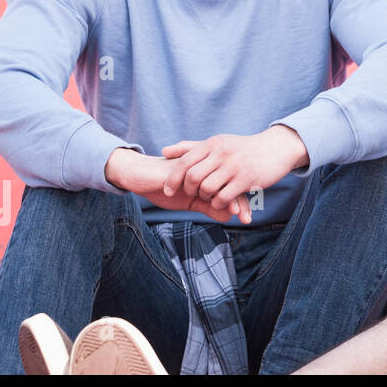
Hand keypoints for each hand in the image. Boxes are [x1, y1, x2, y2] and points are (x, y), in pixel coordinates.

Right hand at [104, 148, 247, 223]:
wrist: (139, 176)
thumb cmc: (164, 188)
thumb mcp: (190, 201)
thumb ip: (209, 207)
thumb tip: (229, 217)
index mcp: (209, 175)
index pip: (231, 186)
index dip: (241, 201)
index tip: (247, 218)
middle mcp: (205, 168)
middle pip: (230, 182)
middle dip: (240, 202)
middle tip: (247, 219)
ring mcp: (195, 167)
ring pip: (217, 181)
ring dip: (227, 198)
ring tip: (235, 213)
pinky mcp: (183, 168)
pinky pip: (199, 180)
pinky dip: (207, 192)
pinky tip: (213, 204)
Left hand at [161, 126, 307, 215]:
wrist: (275, 149)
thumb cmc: (242, 148)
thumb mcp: (218, 143)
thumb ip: (191, 147)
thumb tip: (164, 151)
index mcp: (212, 144)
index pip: (184, 162)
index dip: (172, 179)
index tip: (167, 191)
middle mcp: (222, 153)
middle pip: (193, 178)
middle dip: (188, 190)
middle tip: (192, 195)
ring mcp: (235, 166)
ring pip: (207, 189)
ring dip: (204, 198)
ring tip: (209, 197)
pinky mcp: (247, 180)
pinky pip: (223, 198)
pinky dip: (218, 204)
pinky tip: (221, 202)